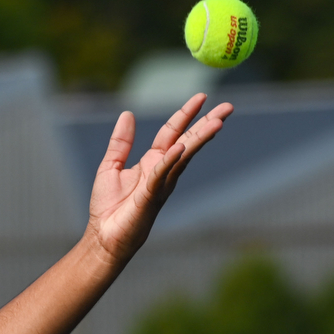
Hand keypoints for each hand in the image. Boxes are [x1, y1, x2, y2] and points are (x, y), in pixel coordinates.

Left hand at [87, 93, 232, 263]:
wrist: (104, 236)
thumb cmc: (108, 207)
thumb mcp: (110, 166)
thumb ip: (120, 142)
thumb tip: (127, 114)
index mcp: (153, 161)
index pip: (173, 132)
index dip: (186, 114)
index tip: (203, 97)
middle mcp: (163, 171)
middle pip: (188, 141)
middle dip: (208, 124)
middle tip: (229, 107)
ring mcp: (161, 184)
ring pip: (184, 156)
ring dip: (199, 139)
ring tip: (218, 123)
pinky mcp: (151, 196)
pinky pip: (161, 174)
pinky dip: (169, 160)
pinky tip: (178, 147)